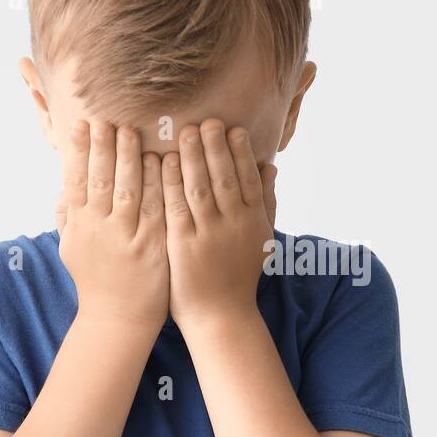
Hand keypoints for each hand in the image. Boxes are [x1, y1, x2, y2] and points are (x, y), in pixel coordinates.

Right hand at [55, 120, 168, 328]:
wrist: (118, 320)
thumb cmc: (95, 281)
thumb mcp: (71, 249)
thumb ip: (66, 216)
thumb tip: (63, 184)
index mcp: (79, 226)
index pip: (77, 180)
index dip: (80, 150)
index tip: (83, 123)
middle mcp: (100, 229)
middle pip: (102, 179)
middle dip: (104, 146)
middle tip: (109, 117)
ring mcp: (127, 238)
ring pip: (128, 190)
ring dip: (130, 158)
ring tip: (133, 131)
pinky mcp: (153, 247)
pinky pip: (155, 209)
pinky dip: (156, 184)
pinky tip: (160, 162)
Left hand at [160, 119, 277, 326]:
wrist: (220, 316)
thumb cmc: (238, 276)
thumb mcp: (261, 239)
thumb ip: (267, 201)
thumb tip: (270, 165)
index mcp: (253, 221)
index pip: (248, 178)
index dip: (240, 152)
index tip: (233, 128)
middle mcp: (233, 225)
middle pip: (225, 177)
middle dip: (215, 146)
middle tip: (208, 121)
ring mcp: (208, 235)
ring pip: (201, 187)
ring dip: (193, 156)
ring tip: (186, 132)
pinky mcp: (183, 245)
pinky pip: (176, 206)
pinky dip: (171, 181)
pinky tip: (165, 161)